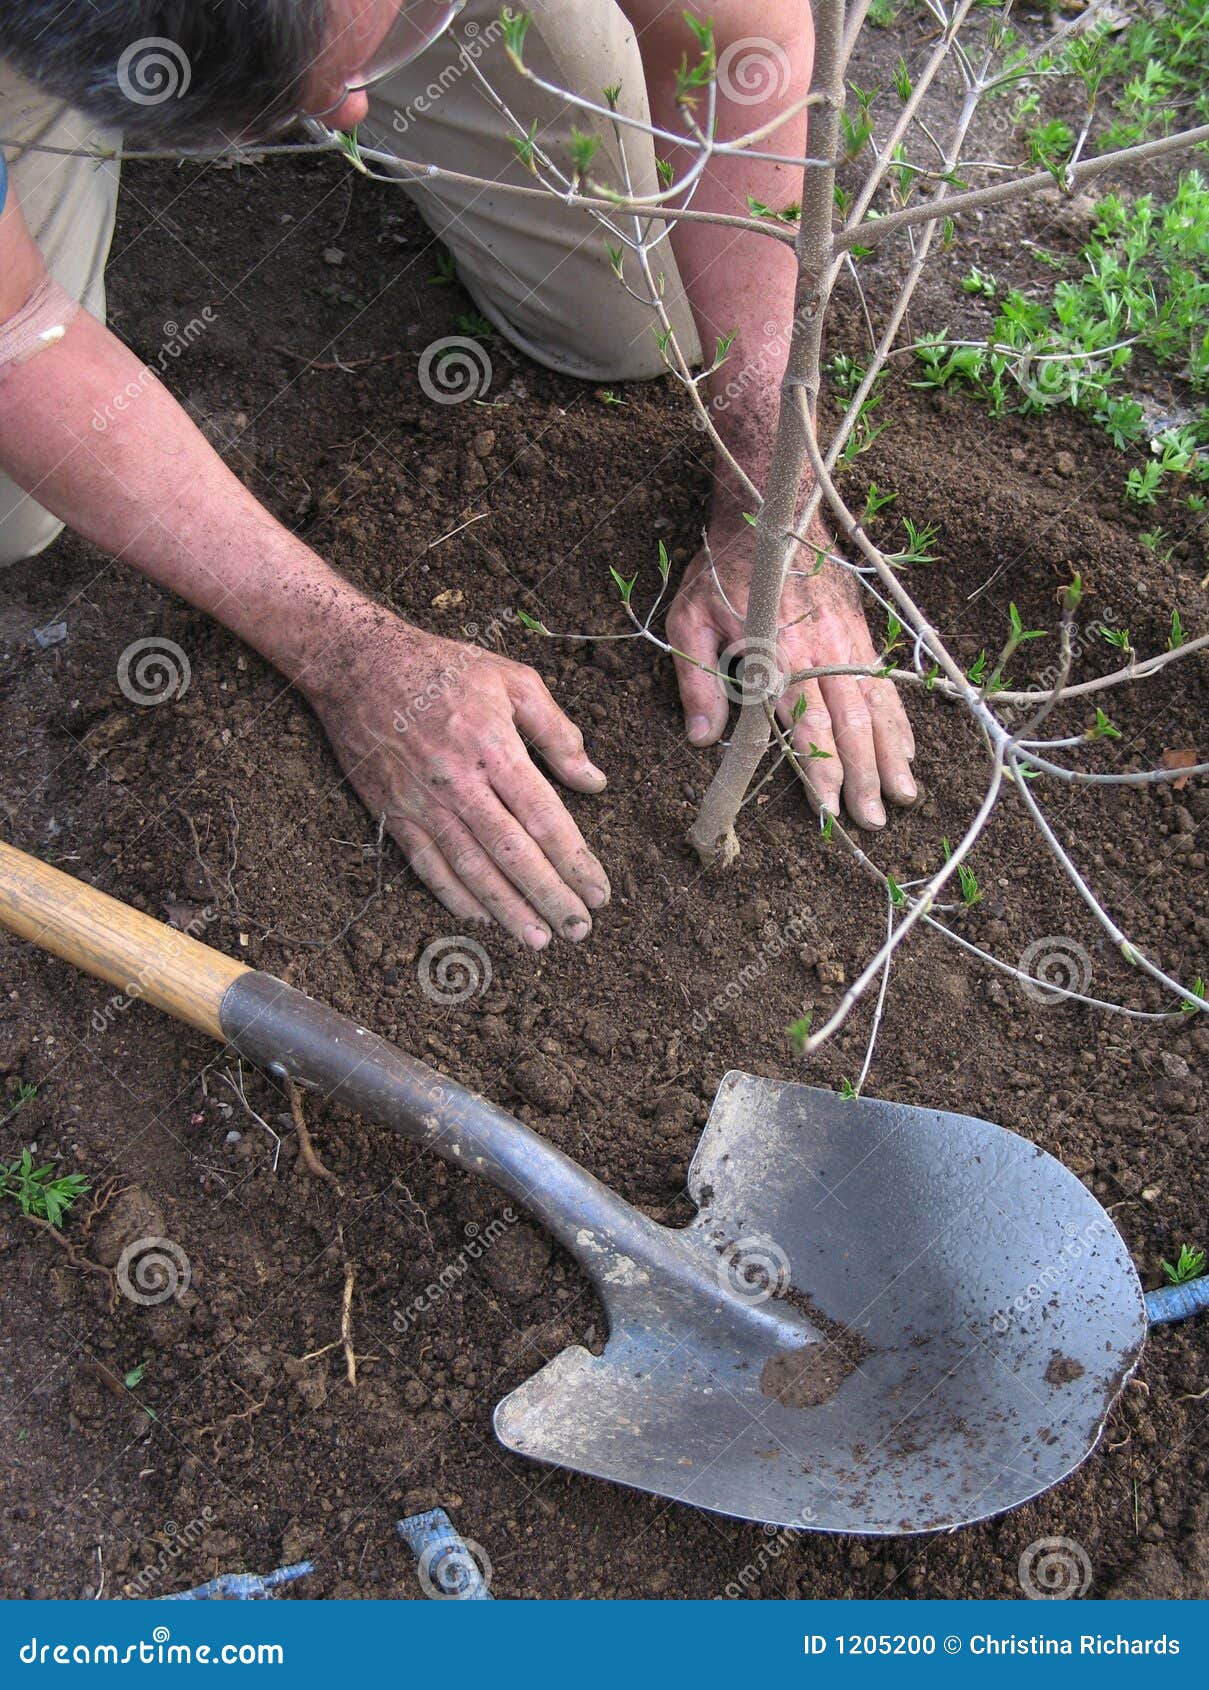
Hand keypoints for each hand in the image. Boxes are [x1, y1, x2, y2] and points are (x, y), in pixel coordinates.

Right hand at [305, 618, 609, 946]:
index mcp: (494, 747)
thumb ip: (557, 732)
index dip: (574, 860)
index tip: (599, 891)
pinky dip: (454, 895)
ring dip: (507, 909)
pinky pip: (426, 864)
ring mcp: (422, 802)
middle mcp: (459, 782)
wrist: (358, 664)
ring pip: (471, 869)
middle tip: (580, 930)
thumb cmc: (443, 668)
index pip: (544, 817)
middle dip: (550, 896)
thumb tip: (593, 781)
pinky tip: (481, 917)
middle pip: (513, 853)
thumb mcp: (512, 679)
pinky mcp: (393, 812)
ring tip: (538, 939)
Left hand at [666, 517, 916, 827]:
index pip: (806, 723)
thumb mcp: (691, 622)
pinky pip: (885, 684)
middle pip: (850, 723)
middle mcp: (822, 650)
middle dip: (864, 776)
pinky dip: (899, 721)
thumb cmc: (723, 572)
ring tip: (904, 797)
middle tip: (873, 820)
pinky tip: (908, 752)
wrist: (773, 512)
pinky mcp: (861, 632)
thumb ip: (698, 682)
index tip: (829, 808)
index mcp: (780, 653)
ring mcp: (848, 640)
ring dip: (890, 755)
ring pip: (877, 706)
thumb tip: (702, 740)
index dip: (819, 768)